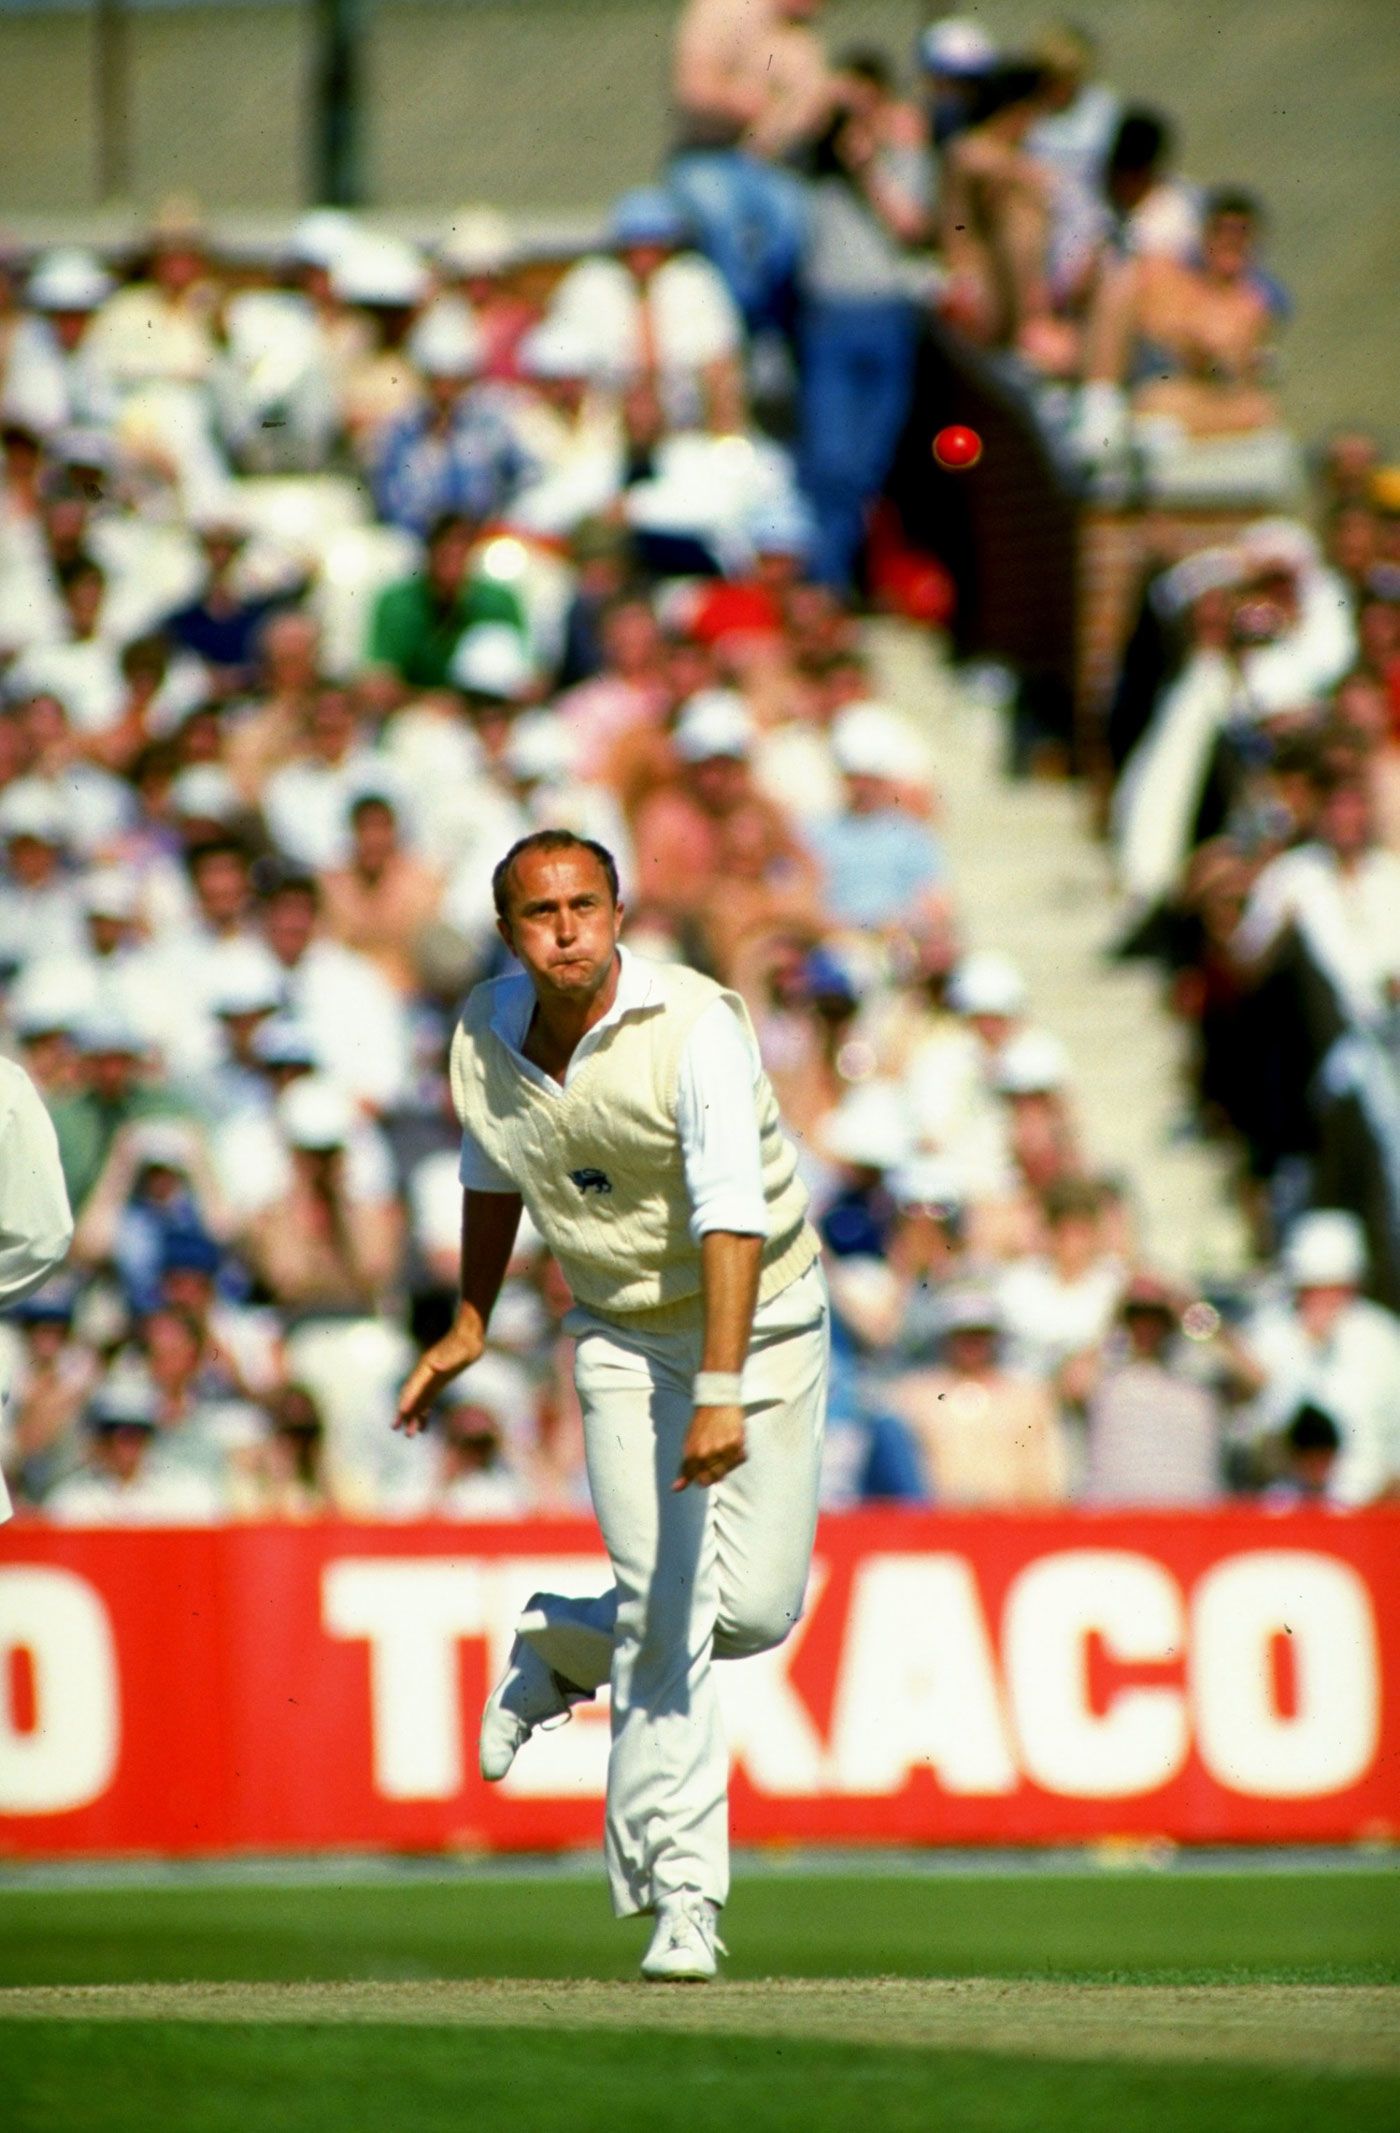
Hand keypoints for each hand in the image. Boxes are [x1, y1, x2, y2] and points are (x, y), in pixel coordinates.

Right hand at [394, 1315, 485, 1435]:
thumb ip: (447, 1359)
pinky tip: (424, 1427)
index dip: (408, 1399)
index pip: (414, 1386)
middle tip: (395, 1427)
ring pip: (418, 1401)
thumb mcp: (458, 1351)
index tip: (401, 1413)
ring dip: (413, 1417)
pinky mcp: (437, 1382)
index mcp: (426, 1367)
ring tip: (409, 1434)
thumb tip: (435, 1366)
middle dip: (403, 1412)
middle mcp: (424, 1374)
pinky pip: (427, 1400)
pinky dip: (424, 1413)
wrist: (469, 1336)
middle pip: (411, 1395)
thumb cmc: (464, 1344)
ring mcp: (430, 1379)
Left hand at [674, 1404, 746, 1491]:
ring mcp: (725, 1449)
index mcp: (694, 1454)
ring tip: (721, 1448)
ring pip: (728, 1470)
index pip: (700, 1481)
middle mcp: (709, 1453)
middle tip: (713, 1459)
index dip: (701, 1478)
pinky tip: (730, 1444)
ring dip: (725, 1464)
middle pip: (714, 1479)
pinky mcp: (739, 1443)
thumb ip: (684, 1469)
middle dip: (713, 1473)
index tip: (702, 1471)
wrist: (716, 1402)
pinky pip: (739, 1459)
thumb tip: (676, 1489)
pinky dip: (736, 1456)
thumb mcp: (688, 1445)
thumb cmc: (700, 1424)